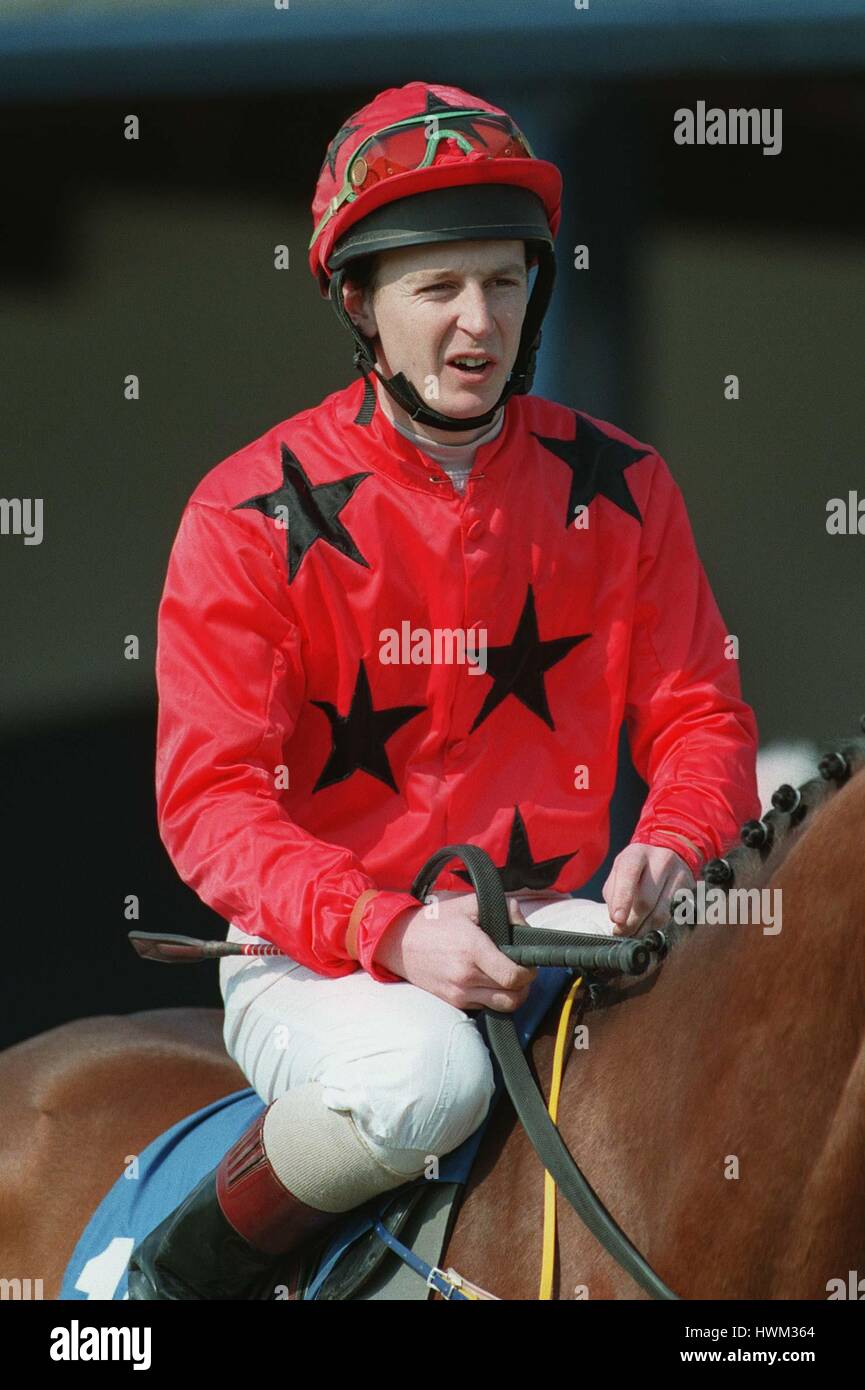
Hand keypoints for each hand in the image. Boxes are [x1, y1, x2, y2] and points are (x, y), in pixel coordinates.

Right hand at [372, 891, 536, 1011]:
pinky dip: (495, 998)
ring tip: (510, 978)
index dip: (529, 972)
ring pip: (503, 1007)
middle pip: (514, 996)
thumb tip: (523, 921)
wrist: (399, 943)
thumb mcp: (468, 904)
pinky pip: (486, 1007)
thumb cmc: (435, 921)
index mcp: (472, 949)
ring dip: (513, 995)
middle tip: (523, 970)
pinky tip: (490, 981)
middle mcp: (466, 976)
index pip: (513, 977)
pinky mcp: (454, 1002)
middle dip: (525, 984)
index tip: (529, 962)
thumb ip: (502, 908)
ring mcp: (459, 993)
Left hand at [602, 843, 694, 935]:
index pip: (629, 876)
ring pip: (662, 913)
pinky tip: (650, 930)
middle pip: (646, 901)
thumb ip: (614, 894)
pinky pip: (674, 918)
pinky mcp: (691, 890)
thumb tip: (618, 921)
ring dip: (646, 930)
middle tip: (622, 933)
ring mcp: (679, 874)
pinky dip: (660, 929)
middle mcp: (661, 861)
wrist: (668, 856)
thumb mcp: (619, 873)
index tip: (617, 921)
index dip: (622, 900)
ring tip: (634, 934)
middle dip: (632, 923)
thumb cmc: (636, 869)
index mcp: (637, 854)